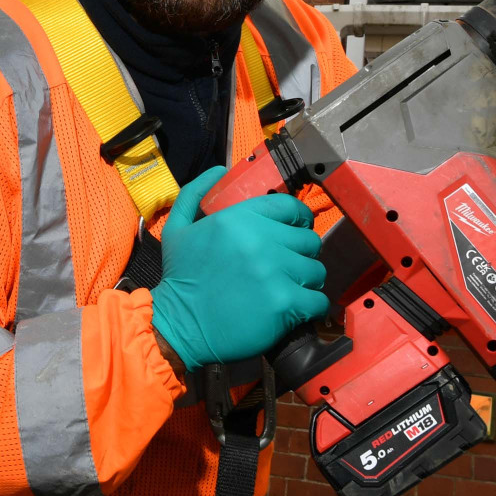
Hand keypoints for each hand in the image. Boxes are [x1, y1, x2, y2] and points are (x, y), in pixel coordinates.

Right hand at [150, 166, 327, 369]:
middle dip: (301, 253)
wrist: (180, 324)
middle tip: (287, 267)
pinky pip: (318, 300)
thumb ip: (195, 193)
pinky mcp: (285, 303)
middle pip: (309, 240)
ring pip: (317, 270)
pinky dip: (311, 306)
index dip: (298, 220)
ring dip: (306, 280)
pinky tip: (295, 308)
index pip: (290, 207)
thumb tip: (219, 171)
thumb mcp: (177, 228)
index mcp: (238, 219)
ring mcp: (275, 272)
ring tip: (289, 288)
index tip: (294, 233)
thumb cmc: (181, 278)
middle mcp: (260, 241)